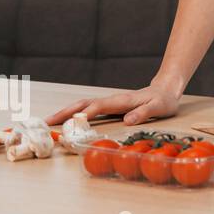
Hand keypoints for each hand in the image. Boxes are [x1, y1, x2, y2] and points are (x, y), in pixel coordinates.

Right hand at [45, 74, 184, 127]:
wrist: (165, 90)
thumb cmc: (162, 101)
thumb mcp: (158, 107)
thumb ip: (144, 112)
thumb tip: (128, 120)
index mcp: (121, 100)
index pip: (99, 106)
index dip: (86, 114)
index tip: (73, 123)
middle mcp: (112, 100)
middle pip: (84, 104)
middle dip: (66, 112)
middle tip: (48, 121)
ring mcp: (109, 103)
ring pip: (83, 105)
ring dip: (66, 112)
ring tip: (50, 122)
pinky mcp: (109, 107)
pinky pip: (88, 109)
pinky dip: (75, 114)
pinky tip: (66, 121)